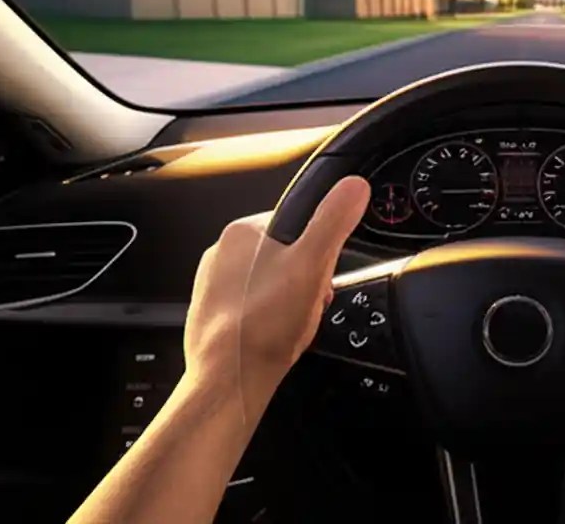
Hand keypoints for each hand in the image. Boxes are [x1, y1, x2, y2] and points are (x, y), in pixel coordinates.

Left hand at [183, 176, 370, 410]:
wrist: (230, 378)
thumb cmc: (266, 323)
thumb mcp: (313, 263)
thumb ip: (333, 221)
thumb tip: (354, 186)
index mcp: (243, 231)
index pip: (295, 226)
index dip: (317, 251)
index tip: (321, 274)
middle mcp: (220, 253)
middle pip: (283, 256)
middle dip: (303, 279)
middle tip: (309, 303)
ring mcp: (212, 286)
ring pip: (268, 284)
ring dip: (286, 301)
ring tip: (291, 324)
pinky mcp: (210, 315)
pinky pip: (250, 309)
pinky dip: (266, 320)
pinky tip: (274, 336)